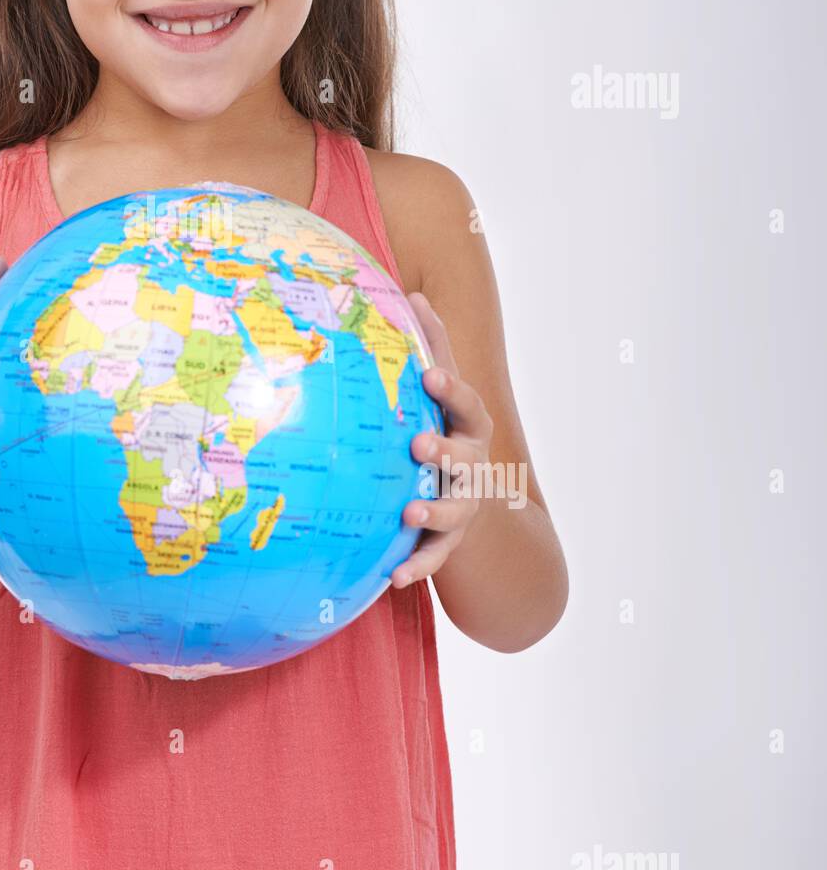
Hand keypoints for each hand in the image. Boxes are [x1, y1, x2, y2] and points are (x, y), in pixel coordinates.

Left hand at [390, 291, 492, 589]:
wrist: (477, 497)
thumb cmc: (447, 428)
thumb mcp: (444, 391)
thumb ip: (432, 346)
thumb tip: (412, 292)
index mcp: (470, 425)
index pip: (468, 404)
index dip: (452, 389)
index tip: (431, 374)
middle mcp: (473, 465)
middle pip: (465, 458)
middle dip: (445, 451)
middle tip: (420, 445)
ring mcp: (465, 505)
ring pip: (455, 510)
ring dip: (434, 510)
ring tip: (410, 511)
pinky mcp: (449, 541)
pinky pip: (435, 558)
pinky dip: (417, 568)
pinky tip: (393, 578)